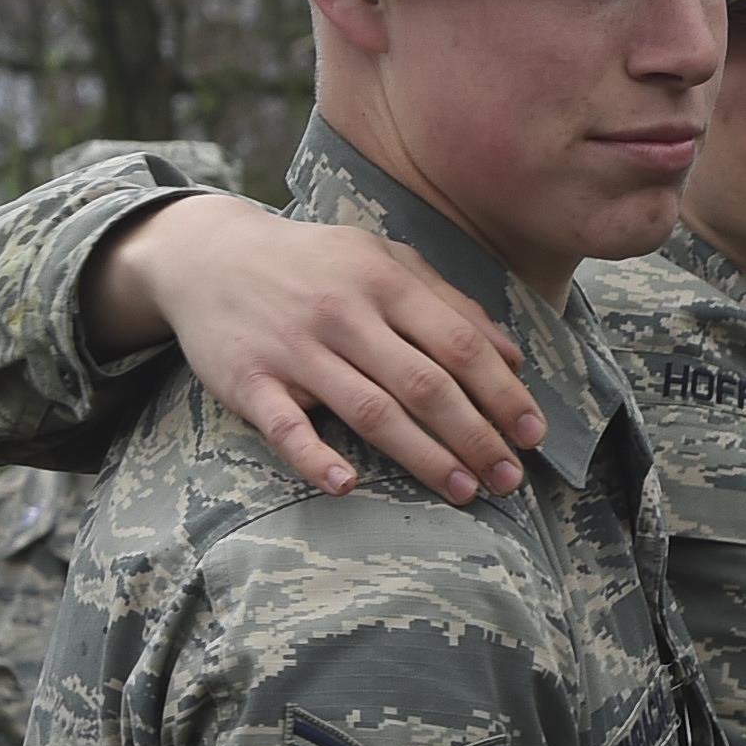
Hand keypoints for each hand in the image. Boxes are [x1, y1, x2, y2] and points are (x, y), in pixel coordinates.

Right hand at [90, 196, 547, 506]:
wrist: (211, 255)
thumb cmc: (315, 265)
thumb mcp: (383, 260)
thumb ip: (449, 303)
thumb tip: (511, 357)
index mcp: (384, 280)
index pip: (457, 344)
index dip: (501, 393)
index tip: (533, 434)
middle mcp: (344, 313)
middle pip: (422, 384)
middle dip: (475, 435)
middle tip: (509, 478)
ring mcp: (295, 348)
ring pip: (369, 409)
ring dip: (422, 456)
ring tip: (463, 490)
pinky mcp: (249, 380)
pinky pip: (286, 425)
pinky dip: (314, 457)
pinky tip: (346, 485)